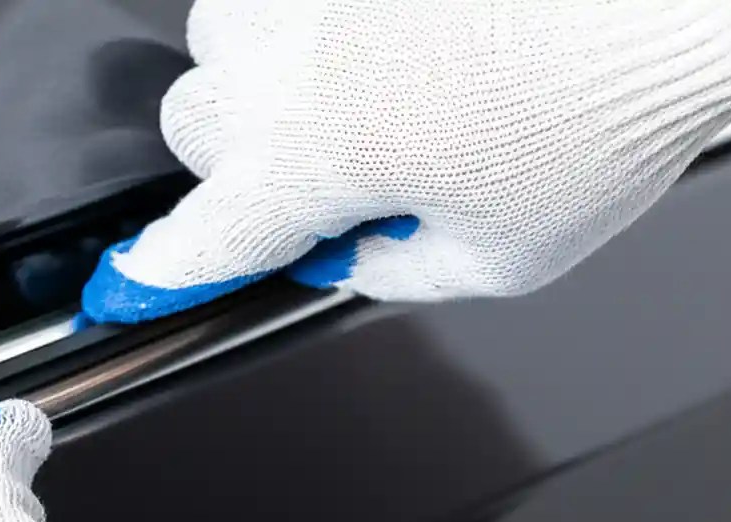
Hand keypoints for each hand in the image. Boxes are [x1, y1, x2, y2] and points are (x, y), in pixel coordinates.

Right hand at [82, 0, 730, 322]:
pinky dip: (310, 23)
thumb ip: (400, 272)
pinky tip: (377, 42)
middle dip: (234, 163)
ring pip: (223, 36)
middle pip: (188, 123)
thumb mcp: (502, 257)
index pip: (203, 234)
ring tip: (350, 96)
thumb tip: (358, 257)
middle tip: (322, 182)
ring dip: (260, 77)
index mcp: (314, 162)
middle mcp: (291, 68)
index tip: (132, 286)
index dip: (160, 273)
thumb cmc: (597, 121)